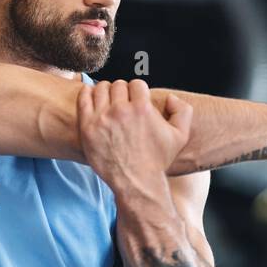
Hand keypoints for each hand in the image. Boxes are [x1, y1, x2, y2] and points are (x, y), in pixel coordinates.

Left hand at [78, 79, 192, 187]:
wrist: (136, 182)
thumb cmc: (157, 160)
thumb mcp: (181, 136)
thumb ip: (182, 110)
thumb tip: (170, 97)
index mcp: (143, 108)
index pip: (136, 84)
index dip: (138, 90)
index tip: (136, 99)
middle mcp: (121, 110)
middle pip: (118, 85)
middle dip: (122, 91)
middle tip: (122, 101)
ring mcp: (102, 118)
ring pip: (101, 89)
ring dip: (106, 91)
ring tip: (108, 100)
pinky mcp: (87, 127)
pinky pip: (83, 99)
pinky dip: (87, 93)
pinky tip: (91, 97)